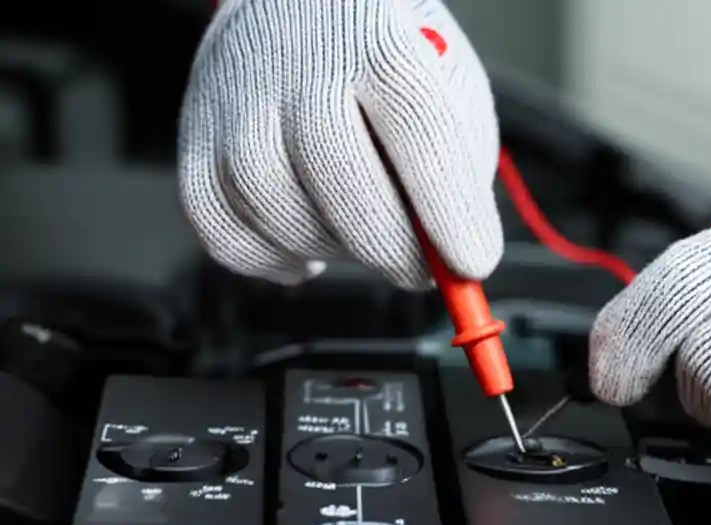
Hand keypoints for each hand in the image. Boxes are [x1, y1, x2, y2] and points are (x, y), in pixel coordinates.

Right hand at [179, 0, 500, 287]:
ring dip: (332, 249)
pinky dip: (269, 259)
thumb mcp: (448, 82)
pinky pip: (219, 226)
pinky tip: (310, 252)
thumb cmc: (385, 53)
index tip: (474, 261)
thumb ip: (458, 162)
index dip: (447, 207)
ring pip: (273, 206)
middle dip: (389, 243)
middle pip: (337, 170)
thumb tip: (456, 253)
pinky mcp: (194, 135)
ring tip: (366, 244)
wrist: (300, 4)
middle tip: (421, 270)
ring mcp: (234, 97)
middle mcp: (296, 62)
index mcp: (376, 38)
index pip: (417, 125)